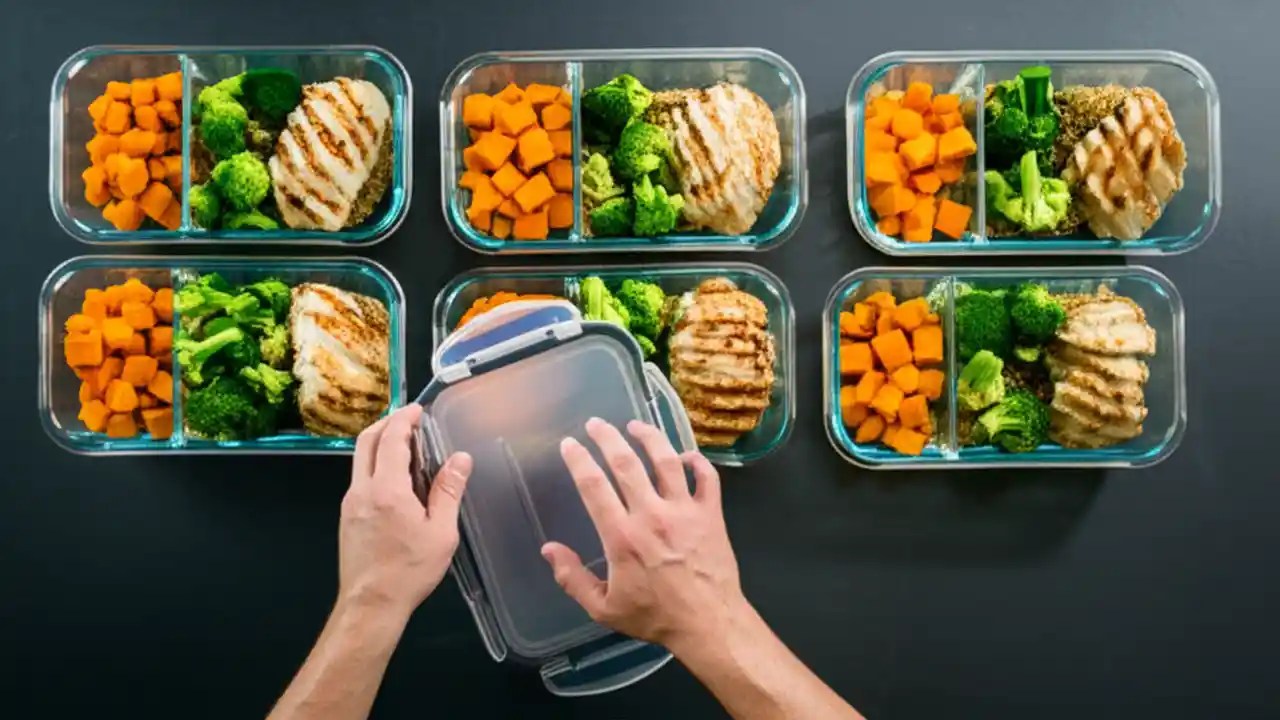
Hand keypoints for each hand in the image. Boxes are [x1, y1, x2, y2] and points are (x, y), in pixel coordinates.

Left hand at [338, 404, 472, 618]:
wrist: (371, 605)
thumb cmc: (410, 571)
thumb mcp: (441, 532)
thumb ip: (448, 491)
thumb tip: (461, 458)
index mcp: (387, 489)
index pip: (392, 440)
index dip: (404, 419)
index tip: (418, 410)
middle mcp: (362, 490)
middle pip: (366, 442)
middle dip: (386, 424)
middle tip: (408, 420)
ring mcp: (350, 504)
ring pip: (360, 460)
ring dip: (379, 444)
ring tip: (405, 446)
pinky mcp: (347, 518)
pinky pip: (359, 479)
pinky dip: (375, 465)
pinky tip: (395, 478)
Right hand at [541, 418, 749, 652]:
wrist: (708, 624)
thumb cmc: (655, 617)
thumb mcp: (604, 609)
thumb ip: (572, 579)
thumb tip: (549, 550)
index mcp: (622, 536)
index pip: (594, 486)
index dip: (578, 460)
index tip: (569, 444)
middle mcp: (652, 515)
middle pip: (627, 463)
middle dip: (607, 437)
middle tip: (596, 423)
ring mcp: (685, 511)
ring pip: (666, 461)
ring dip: (650, 437)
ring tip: (636, 425)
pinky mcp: (711, 514)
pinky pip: (706, 477)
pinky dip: (697, 461)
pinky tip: (686, 455)